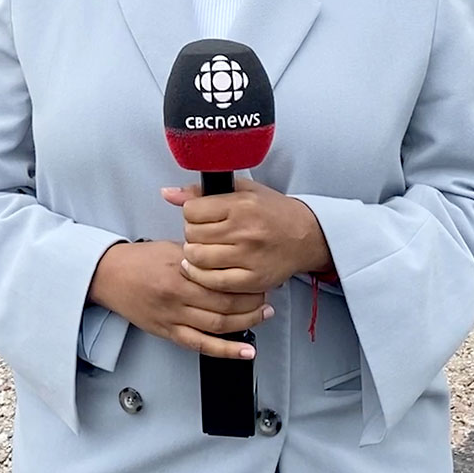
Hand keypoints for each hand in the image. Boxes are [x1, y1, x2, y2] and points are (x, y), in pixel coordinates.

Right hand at [87, 240, 271, 358]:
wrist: (109, 276)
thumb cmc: (139, 260)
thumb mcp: (172, 247)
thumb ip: (200, 257)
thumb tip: (230, 260)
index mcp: (181, 270)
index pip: (224, 279)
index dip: (248, 280)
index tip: (262, 276)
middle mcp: (178, 296)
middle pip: (226, 304)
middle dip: (253, 302)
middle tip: (268, 297)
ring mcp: (173, 317)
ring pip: (218, 326)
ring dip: (247, 323)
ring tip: (263, 316)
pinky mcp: (167, 332)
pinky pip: (201, 345)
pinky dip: (226, 350)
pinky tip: (246, 351)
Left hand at [163, 178, 332, 294]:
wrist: (306, 236)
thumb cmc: (272, 211)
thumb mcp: (241, 190)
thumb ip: (202, 192)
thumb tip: (167, 193)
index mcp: (241, 204)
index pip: (192, 211)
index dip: (191, 213)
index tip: (199, 216)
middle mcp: (245, 230)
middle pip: (192, 235)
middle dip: (192, 234)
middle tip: (202, 235)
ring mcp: (249, 257)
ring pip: (199, 258)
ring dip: (194, 255)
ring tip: (203, 250)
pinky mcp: (253, 279)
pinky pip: (213, 281)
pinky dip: (202, 276)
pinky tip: (204, 268)